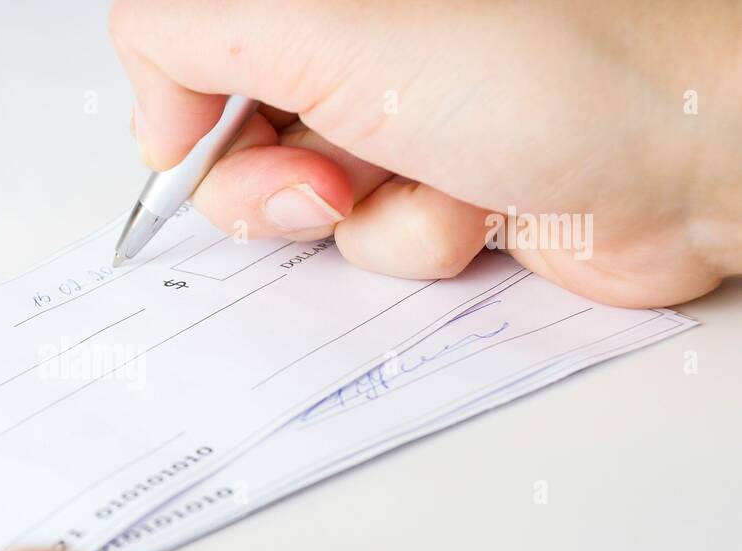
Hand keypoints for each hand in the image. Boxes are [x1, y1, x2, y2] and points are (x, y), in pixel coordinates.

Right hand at [111, 0, 741, 306]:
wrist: (698, 151)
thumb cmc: (554, 65)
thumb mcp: (319, 19)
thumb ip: (186, 29)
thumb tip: (152, 94)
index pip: (188, 36)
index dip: (180, 102)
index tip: (199, 140)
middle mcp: (361, 38)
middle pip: (235, 129)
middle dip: (270, 180)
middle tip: (324, 175)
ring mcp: (405, 111)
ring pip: (303, 199)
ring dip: (359, 214)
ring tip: (434, 181)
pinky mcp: (446, 181)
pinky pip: (374, 238)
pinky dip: (417, 240)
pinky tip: (479, 211)